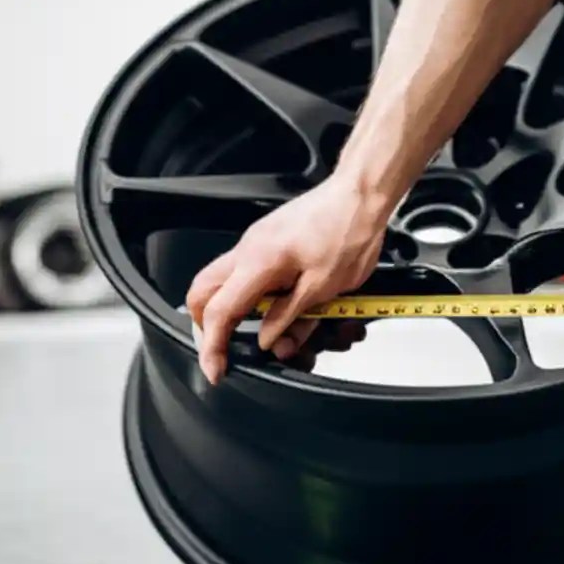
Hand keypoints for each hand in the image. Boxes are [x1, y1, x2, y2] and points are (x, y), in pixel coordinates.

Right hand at [185, 176, 389, 383]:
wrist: (361, 196)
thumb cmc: (349, 232)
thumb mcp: (323, 287)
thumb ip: (289, 316)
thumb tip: (267, 338)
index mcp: (259, 263)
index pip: (220, 312)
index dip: (213, 346)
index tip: (216, 368)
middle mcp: (248, 249)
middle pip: (203, 292)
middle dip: (208, 325)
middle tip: (226, 348)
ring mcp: (256, 242)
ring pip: (224, 283)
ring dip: (239, 312)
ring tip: (276, 331)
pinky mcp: (268, 240)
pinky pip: (248, 273)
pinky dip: (258, 296)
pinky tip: (286, 307)